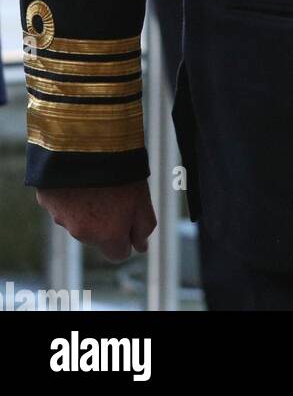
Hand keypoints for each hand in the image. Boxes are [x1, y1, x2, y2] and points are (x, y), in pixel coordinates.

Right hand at [35, 182, 155, 261]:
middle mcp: (82, 233)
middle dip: (105, 221)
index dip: (126, 237)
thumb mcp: (142, 199)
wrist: (86, 142)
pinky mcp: (47, 200)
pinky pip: (60, 203)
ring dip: (86, 207)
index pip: (118, 254)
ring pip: (77, 220)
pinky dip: (69, 194)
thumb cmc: (120, 170)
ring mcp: (61, 217)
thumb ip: (144, 227)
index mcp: (108, 236)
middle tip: (114, 192)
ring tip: (96, 179)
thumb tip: (141, 247)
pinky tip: (79, 174)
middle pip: (97, 236)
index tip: (129, 218)